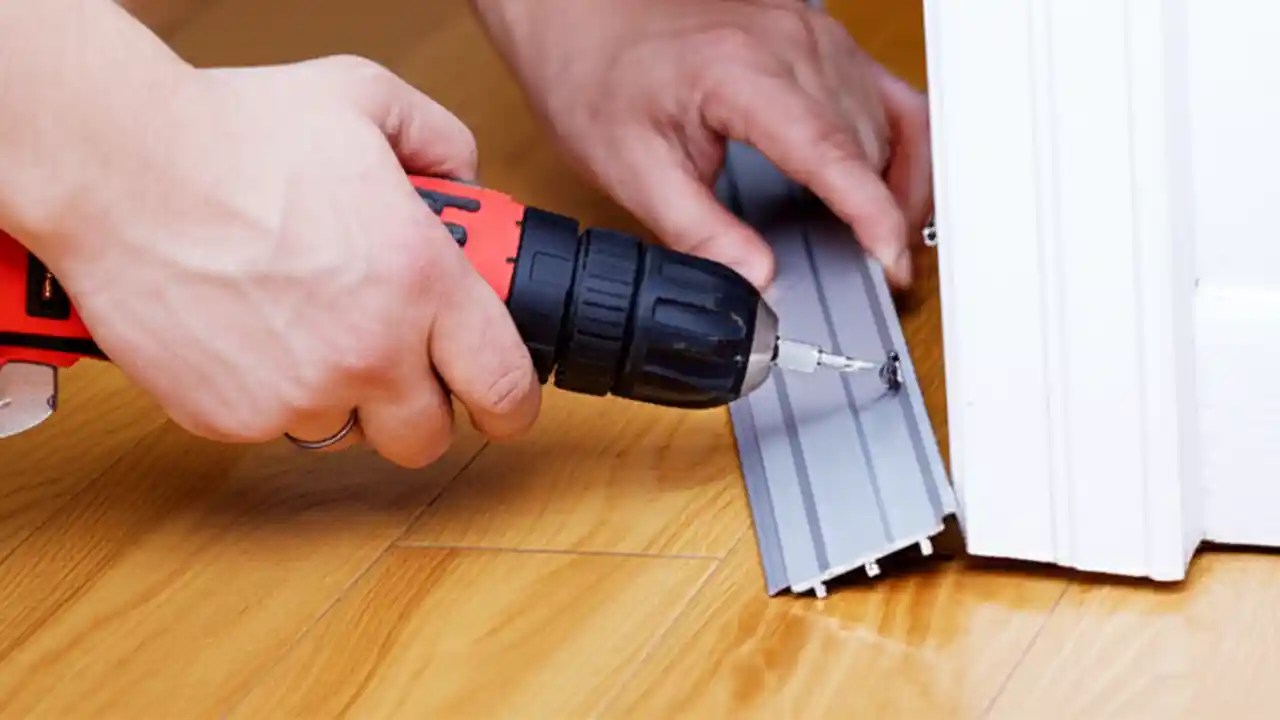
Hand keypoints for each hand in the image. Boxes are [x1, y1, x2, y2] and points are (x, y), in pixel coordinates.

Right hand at [4, 16, 539, 466]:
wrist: (117, 168)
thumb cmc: (235, 133)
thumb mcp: (365, 99)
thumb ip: (440, 140)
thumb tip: (468, 180)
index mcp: (421, 283)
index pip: (504, 386)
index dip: (512, 405)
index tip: (506, 405)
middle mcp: (369, 352)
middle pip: (427, 438)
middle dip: (420, 405)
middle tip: (397, 360)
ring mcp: (297, 394)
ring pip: (347, 432)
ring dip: (342, 396)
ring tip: (307, 325)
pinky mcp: (230, 417)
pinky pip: (273, 426)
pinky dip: (270, 392)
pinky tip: (249, 329)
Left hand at [474, 0, 931, 287]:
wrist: (586, 21)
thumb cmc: (598, 78)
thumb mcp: (633, 170)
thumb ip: (698, 232)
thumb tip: (756, 280)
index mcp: (741, 72)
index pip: (830, 150)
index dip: (871, 212)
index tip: (890, 260)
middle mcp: (790, 43)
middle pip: (868, 143)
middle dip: (880, 214)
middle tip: (869, 274)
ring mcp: (813, 35)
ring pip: (888, 121)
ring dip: (892, 183)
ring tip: (874, 239)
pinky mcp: (821, 39)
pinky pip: (887, 95)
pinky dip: (897, 145)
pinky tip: (886, 184)